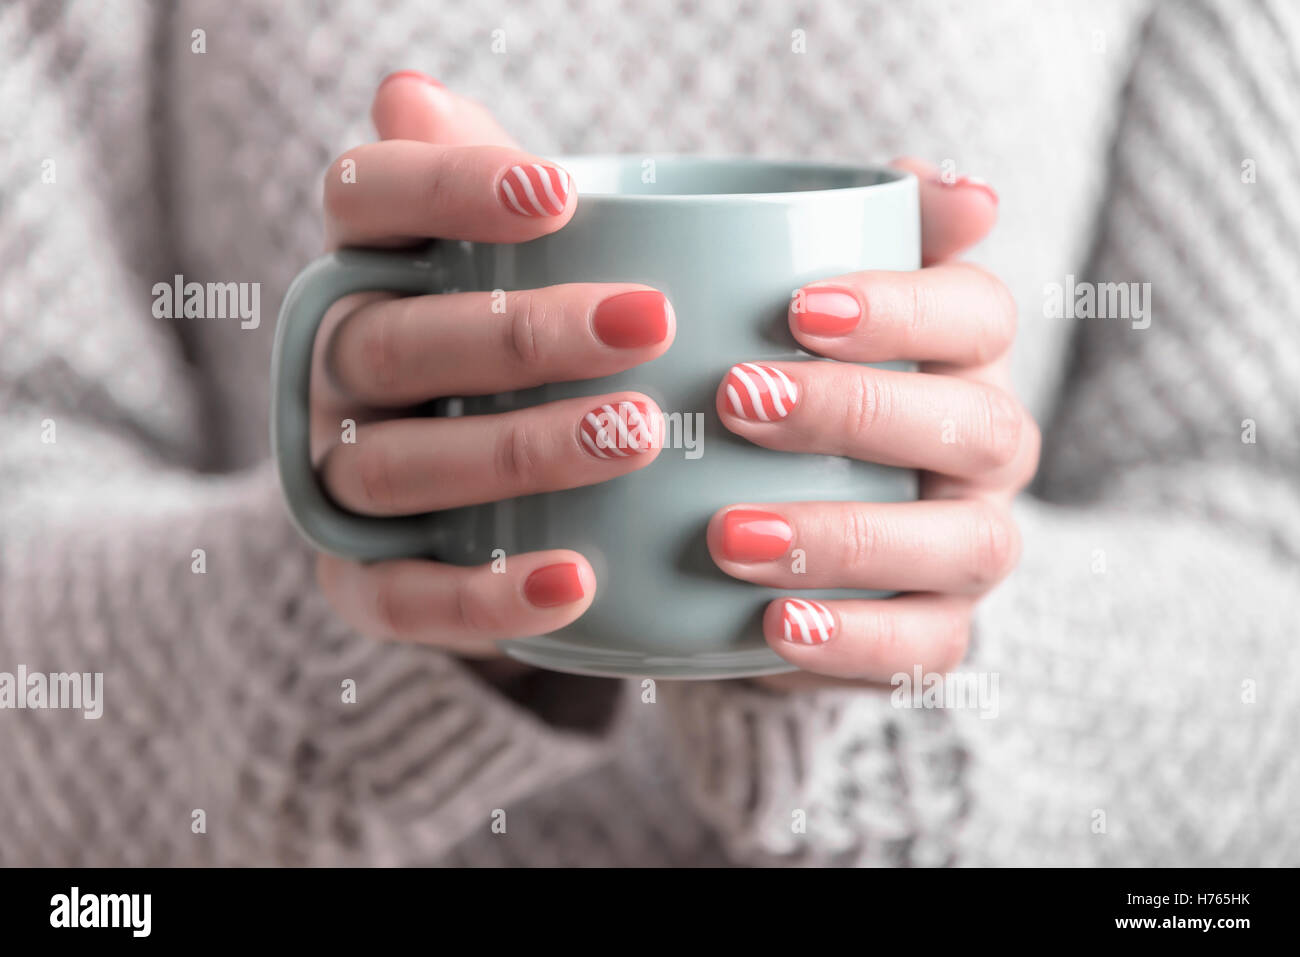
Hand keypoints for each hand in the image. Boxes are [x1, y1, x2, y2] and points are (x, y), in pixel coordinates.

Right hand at [312, 72, 673, 654]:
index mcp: (365, 274)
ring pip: (400, 463)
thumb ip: (476, 188)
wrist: (480, 507)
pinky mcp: (361, 580)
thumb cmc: (514, 360)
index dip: (447, 187)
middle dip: (519, 333)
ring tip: (640, 435)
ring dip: (519, 449)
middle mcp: (334, 372)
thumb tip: (407, 92)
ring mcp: (338, 478)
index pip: (364, 202)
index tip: (561, 191)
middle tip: (647, 324)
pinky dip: (487, 593)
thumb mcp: (506, 270)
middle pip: (393, 340)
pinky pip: (404, 595)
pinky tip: (579, 582)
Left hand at [709, 159, 1039, 686]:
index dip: (902, 308)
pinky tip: (773, 623)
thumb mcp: (797, 317)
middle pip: (976, 426)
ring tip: (727, 534)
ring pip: (960, 544)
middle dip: (860, 413)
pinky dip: (854, 639)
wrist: (766, 538)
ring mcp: (971, 548)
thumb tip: (968, 194)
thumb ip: (861, 237)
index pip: (978, 315)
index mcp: (966, 358)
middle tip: (739, 402)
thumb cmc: (782, 400)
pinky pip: (926, 650)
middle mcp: (988, 451)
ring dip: (844, 536)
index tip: (795, 309)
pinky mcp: (938, 634)